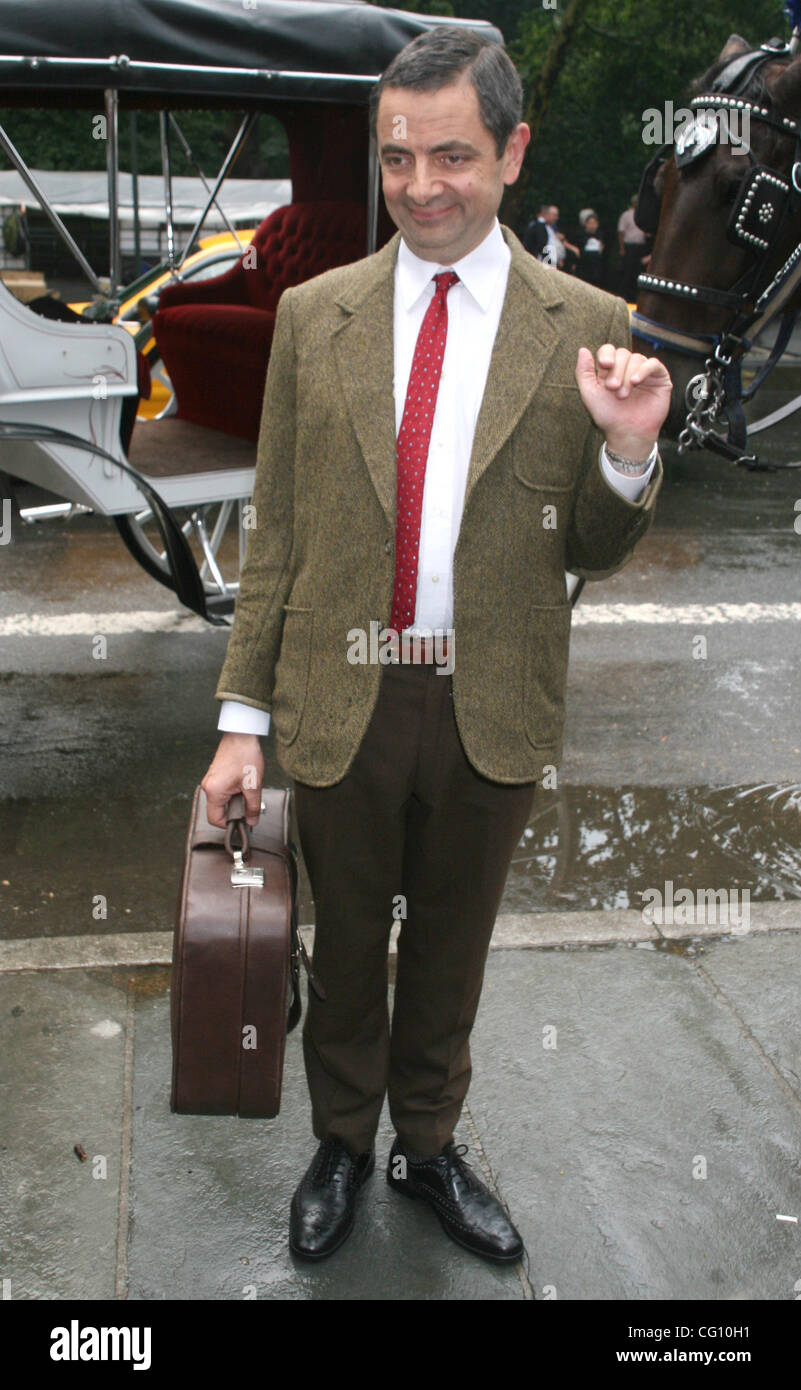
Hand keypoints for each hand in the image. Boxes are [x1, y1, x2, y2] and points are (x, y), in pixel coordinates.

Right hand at [201, 732, 263, 827]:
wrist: (241, 735)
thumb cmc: (245, 755)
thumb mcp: (253, 785)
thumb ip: (253, 807)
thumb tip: (252, 821)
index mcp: (214, 791)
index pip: (214, 819)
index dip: (229, 824)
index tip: (241, 821)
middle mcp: (208, 786)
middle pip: (217, 810)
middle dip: (233, 811)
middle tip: (248, 805)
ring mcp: (210, 780)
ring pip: (220, 801)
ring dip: (234, 801)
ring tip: (247, 791)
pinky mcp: (215, 775)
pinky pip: (221, 791)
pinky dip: (232, 792)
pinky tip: (243, 785)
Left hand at [575, 344, 671, 458]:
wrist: (626, 432)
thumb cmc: (609, 416)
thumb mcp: (590, 394)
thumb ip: (583, 372)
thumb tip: (583, 350)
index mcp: (610, 370)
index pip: (609, 350)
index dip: (606, 354)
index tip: (605, 365)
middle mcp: (627, 369)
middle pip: (622, 353)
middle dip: (616, 370)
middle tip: (613, 388)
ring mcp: (644, 372)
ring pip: (637, 358)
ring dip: (628, 375)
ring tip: (624, 394)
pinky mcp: (659, 378)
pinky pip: (653, 364)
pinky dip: (644, 370)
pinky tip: (636, 382)